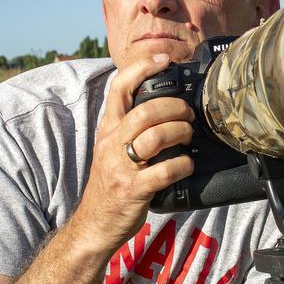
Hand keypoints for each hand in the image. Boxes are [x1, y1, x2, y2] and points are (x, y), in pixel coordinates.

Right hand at [71, 53, 195, 253]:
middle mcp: (111, 143)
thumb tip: (165, 105)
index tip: (165, 59)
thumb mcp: (111, 149)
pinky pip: (165, 171)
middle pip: (146, 111)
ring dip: (181, 132)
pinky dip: (183, 165)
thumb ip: (130, 127)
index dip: (142, 68)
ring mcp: (121, 167)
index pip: (119, 87)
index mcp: (108, 129)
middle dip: (175, 107)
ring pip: (156, 137)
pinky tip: (187, 165)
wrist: (94, 224)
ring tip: (189, 135)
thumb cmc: (111, 183)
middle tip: (189, 114)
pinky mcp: (134, 189)